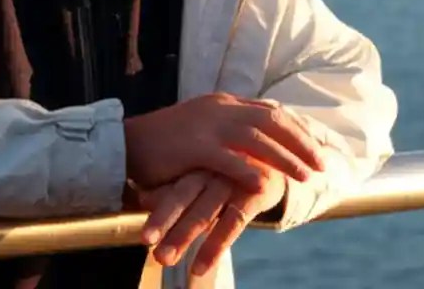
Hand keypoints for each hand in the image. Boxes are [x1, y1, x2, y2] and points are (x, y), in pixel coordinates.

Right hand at [124, 93, 323, 191]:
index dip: (298, 128)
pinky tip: (266, 184)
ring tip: (307, 175)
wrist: (126, 143)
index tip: (317, 146)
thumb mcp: (202, 128)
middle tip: (322, 162)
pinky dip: (250, 171)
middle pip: (272, 120)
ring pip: (258, 139)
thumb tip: (258, 142)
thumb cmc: (164, 142)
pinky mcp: (194, 147)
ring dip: (286, 158)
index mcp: (223, 103)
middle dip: (302, 141)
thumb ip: (228, 130)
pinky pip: (229, 159)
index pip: (271, 111)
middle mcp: (220, 109)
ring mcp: (207, 126)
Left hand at [137, 164, 286, 275]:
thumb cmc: (236, 168)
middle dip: (163, 220)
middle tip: (145, 241)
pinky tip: (199, 268)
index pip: (171, 186)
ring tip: (163, 259)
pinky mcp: (255, 194)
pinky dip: (215, 246)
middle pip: (182, 195)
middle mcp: (212, 170)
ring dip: (183, 235)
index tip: (139, 227)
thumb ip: (175, 187)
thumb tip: (141, 197)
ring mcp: (233, 181)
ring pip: (204, 211)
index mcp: (198, 164)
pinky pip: (233, 222)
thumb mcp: (207, 175)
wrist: (284, 155)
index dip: (152, 203)